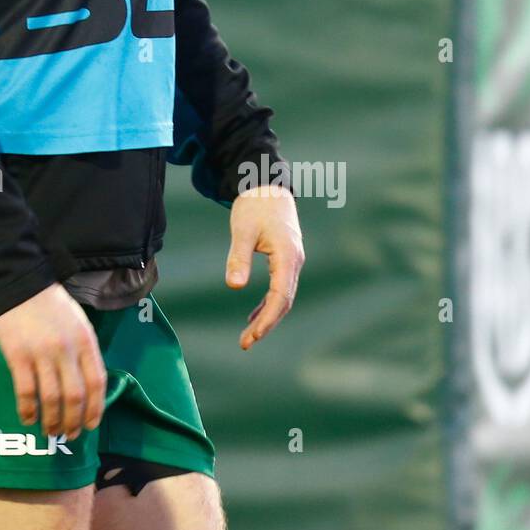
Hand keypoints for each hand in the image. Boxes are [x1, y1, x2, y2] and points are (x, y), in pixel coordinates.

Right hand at [0, 283, 106, 439]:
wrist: (21, 283)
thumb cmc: (52, 305)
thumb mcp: (79, 323)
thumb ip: (84, 352)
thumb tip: (86, 388)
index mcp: (85, 341)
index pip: (97, 383)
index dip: (96, 409)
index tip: (91, 425)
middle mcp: (66, 350)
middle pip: (75, 396)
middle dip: (73, 421)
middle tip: (69, 434)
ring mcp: (41, 353)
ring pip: (51, 399)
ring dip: (52, 421)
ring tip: (50, 432)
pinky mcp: (18, 356)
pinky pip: (25, 391)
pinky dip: (28, 410)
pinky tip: (28, 418)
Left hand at [225, 185, 304, 350]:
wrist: (267, 186)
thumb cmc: (254, 206)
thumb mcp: (242, 230)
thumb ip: (238, 257)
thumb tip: (234, 287)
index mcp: (287, 256)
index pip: (280, 296)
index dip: (267, 319)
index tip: (252, 336)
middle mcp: (295, 262)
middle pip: (284, 302)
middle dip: (267, 324)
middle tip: (245, 343)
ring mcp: (293, 261)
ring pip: (283, 297)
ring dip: (267, 317)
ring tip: (248, 336)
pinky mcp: (286, 259)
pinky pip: (280, 288)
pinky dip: (268, 304)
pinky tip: (254, 315)